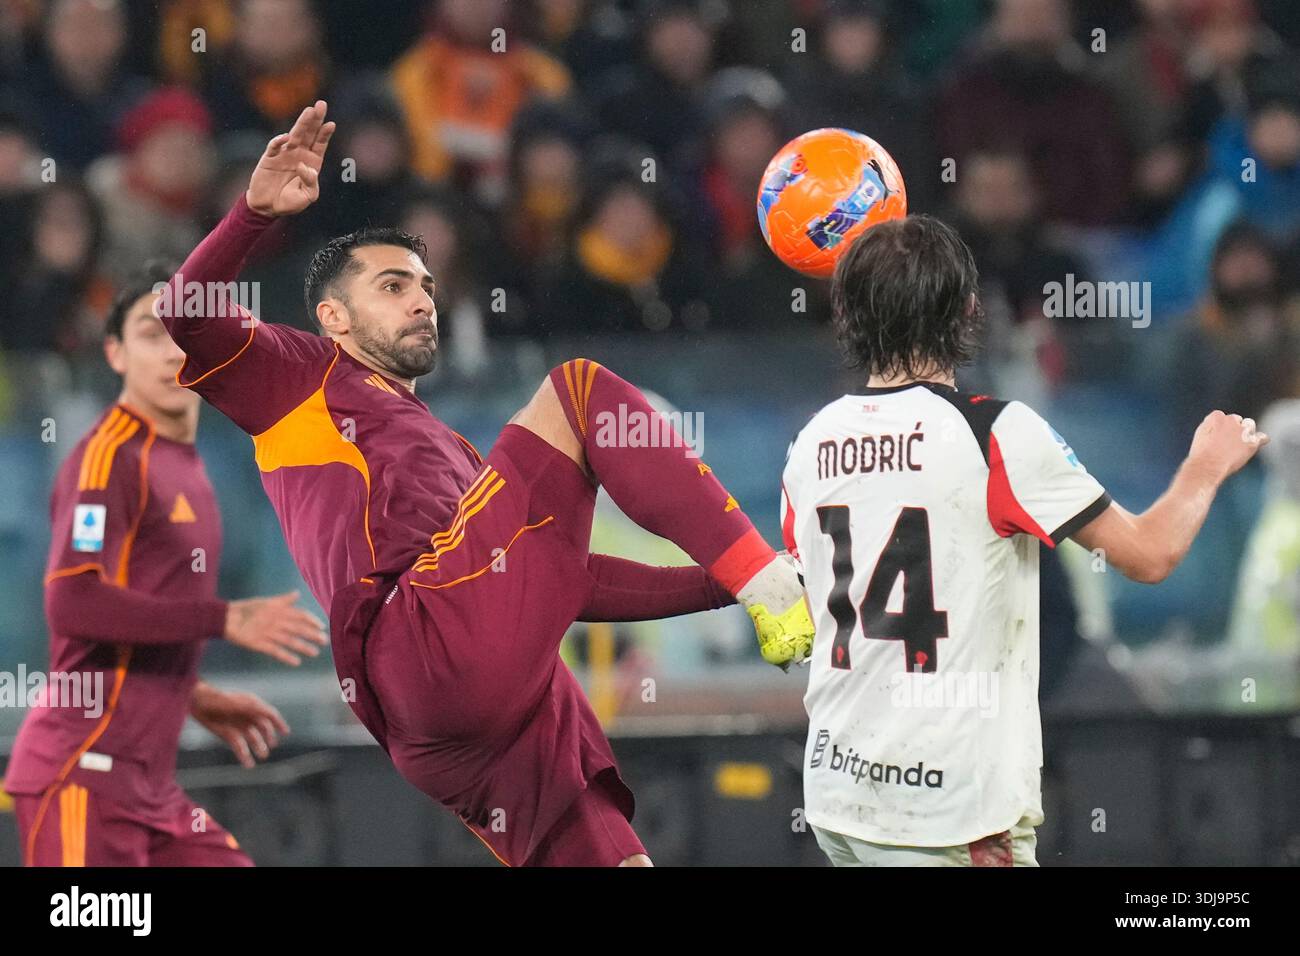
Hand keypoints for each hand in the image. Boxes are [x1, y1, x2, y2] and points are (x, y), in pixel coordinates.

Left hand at [190, 683, 289, 768]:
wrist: (199, 704)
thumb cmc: (222, 700)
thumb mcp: (243, 703)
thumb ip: (260, 709)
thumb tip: (274, 716)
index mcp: (254, 705)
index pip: (270, 715)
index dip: (278, 723)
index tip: (286, 733)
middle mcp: (247, 716)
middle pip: (263, 729)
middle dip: (268, 738)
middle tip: (271, 747)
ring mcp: (238, 726)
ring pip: (252, 739)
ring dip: (258, 748)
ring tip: (262, 757)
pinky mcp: (227, 735)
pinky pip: (239, 746)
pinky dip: (244, 755)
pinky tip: (248, 764)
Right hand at [224, 590, 326, 665]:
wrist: (226, 618)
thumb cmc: (247, 609)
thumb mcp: (266, 601)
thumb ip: (283, 600)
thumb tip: (297, 593)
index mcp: (278, 610)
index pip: (299, 614)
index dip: (311, 620)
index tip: (321, 626)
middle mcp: (275, 621)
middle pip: (298, 628)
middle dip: (312, 634)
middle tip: (325, 641)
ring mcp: (267, 633)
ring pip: (289, 640)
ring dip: (303, 647)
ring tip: (315, 652)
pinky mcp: (259, 643)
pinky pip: (275, 651)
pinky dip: (286, 657)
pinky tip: (296, 662)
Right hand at [245, 100, 335, 216]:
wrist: (268, 207)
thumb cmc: (290, 202)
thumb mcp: (307, 196)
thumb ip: (310, 182)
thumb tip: (304, 166)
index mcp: (312, 163)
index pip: (320, 144)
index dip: (325, 134)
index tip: (331, 124)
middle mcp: (299, 155)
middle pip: (309, 134)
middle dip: (315, 119)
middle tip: (321, 104)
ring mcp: (284, 154)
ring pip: (294, 135)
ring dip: (302, 123)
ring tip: (309, 110)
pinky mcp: (269, 158)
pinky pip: (275, 146)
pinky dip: (279, 141)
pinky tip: (286, 137)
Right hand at [1186, 410, 1268, 483]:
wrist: (1208, 466)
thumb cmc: (1201, 454)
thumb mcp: (1200, 434)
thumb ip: (1211, 426)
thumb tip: (1219, 427)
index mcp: (1216, 416)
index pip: (1223, 417)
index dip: (1220, 428)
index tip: (1217, 437)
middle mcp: (1232, 420)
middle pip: (1237, 420)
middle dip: (1234, 428)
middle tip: (1228, 442)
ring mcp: (1243, 431)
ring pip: (1250, 426)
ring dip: (1246, 432)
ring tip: (1239, 445)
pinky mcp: (1252, 443)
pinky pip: (1262, 438)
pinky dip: (1261, 440)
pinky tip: (1257, 444)